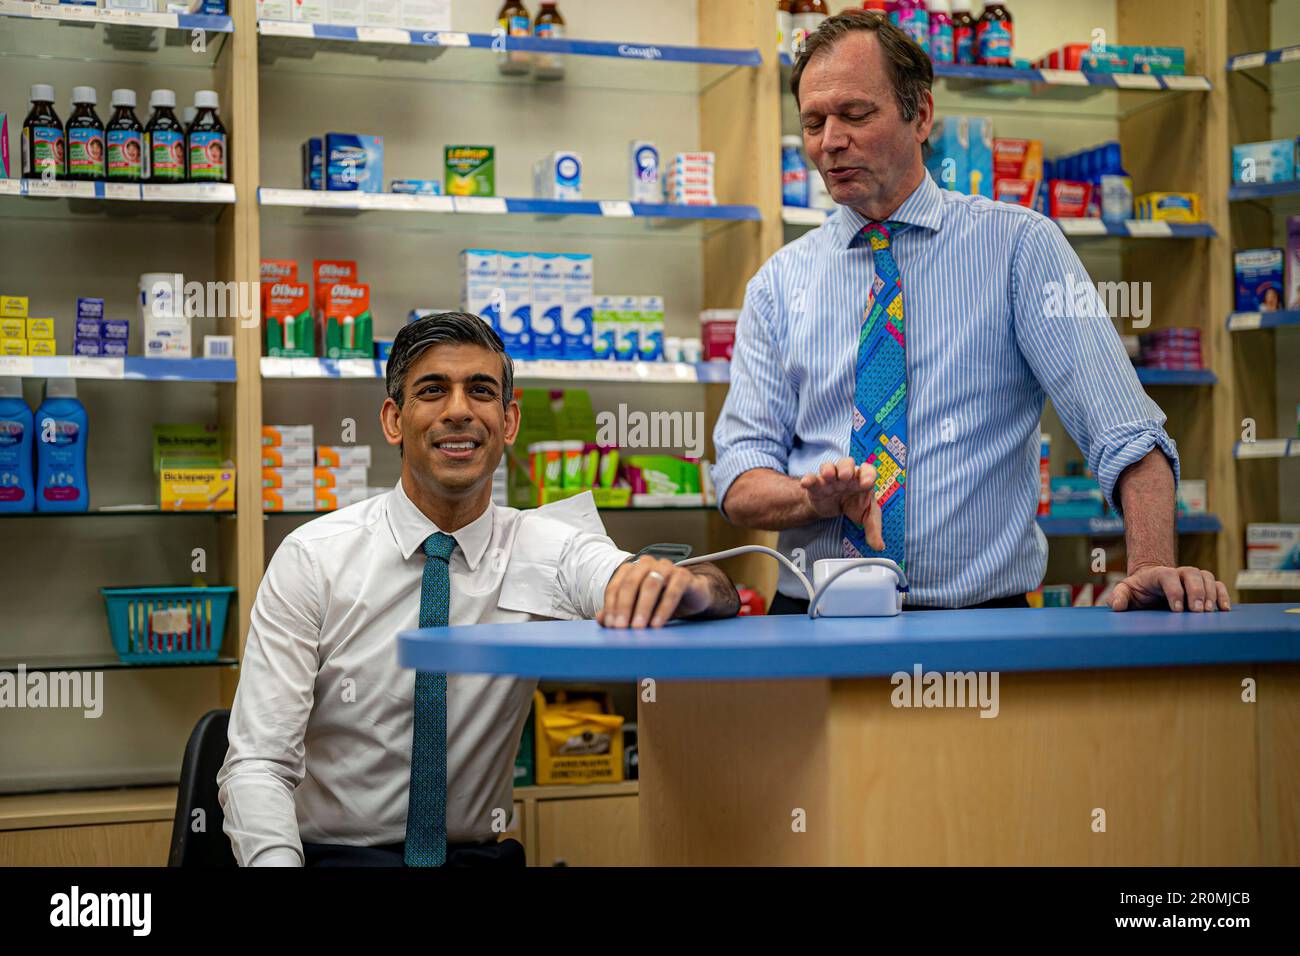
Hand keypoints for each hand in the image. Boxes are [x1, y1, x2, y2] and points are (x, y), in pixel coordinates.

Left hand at [597, 556, 712, 628]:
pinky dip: (663, 608)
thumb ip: (619, 612)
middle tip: (622, 628)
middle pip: (631, 584)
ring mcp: (666, 567)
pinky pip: (672, 591)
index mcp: (632, 569)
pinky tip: (657, 623)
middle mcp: (647, 564)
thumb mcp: (638, 609)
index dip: (611, 606)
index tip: (611, 625)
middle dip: (624, 607)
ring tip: (639, 627)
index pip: (616, 586)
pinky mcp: (683, 575)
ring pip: (651, 585)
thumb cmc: (660, 601)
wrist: (692, 596)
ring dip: (643, 608)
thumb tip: (602, 619)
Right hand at [799, 457, 882, 550]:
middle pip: (846, 463)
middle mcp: (846, 476)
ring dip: (828, 470)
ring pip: (828, 467)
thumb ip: (873, 529)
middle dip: (846, 468)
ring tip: (829, 477)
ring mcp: (830, 480)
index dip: (868, 474)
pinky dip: (808, 479)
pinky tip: (806, 482)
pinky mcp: (816, 486)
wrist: (832, 508)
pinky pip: (811, 479)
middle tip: (846, 477)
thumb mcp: (867, 516)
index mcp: (862, 480)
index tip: (867, 483)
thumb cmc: (853, 505)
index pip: (867, 470)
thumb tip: (879, 545)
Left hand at [1109, 564, 1231, 611]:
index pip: (1169, 577)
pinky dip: (1223, 595)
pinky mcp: (1204, 586)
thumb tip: (1116, 606)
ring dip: (1210, 594)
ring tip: (1208, 612)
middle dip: (1196, 592)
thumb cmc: (1138, 590)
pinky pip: (1218, 585)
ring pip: (1207, 578)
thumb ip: (1118, 596)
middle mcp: (1179, 573)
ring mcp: (1193, 579)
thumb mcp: (1125, 591)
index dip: (1174, 591)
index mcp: (1159, 574)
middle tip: (1197, 612)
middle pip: (1192, 574)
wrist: (1151, 585)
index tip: (1177, 610)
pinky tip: (1224, 609)